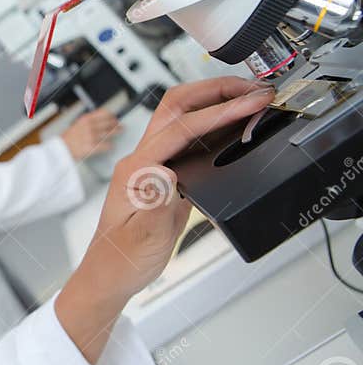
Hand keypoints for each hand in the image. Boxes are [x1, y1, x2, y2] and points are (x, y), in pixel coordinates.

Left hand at [55, 77, 274, 363]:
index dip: (218, 113)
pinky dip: (215, 127)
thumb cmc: (120, 260)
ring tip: (249, 99)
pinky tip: (234, 130)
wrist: (110, 276)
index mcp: (136, 168)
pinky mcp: (165, 177)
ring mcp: (153, 166)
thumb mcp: (140, 238)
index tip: (249, 104)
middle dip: (215, 90)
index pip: (181, 128)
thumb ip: (153, 205)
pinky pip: (190, 141)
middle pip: (177, 107)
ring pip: (183, 119)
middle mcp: (143, 160)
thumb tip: (164, 174)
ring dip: (215, 103)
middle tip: (253, 88)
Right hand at [60, 108, 119, 159]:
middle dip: (115, 123)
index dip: (111, 115)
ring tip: (119, 131)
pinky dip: (110, 145)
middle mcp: (90, 126)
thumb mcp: (77, 124)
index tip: (114, 117)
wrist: (61, 149)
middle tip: (119, 125)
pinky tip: (111, 145)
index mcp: (85, 119)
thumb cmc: (68, 138)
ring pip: (109, 132)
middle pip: (108, 122)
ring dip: (116, 132)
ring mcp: (92, 136)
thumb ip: (88, 121)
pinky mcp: (92, 147)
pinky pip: (106, 145)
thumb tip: (100, 119)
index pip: (103, 113)